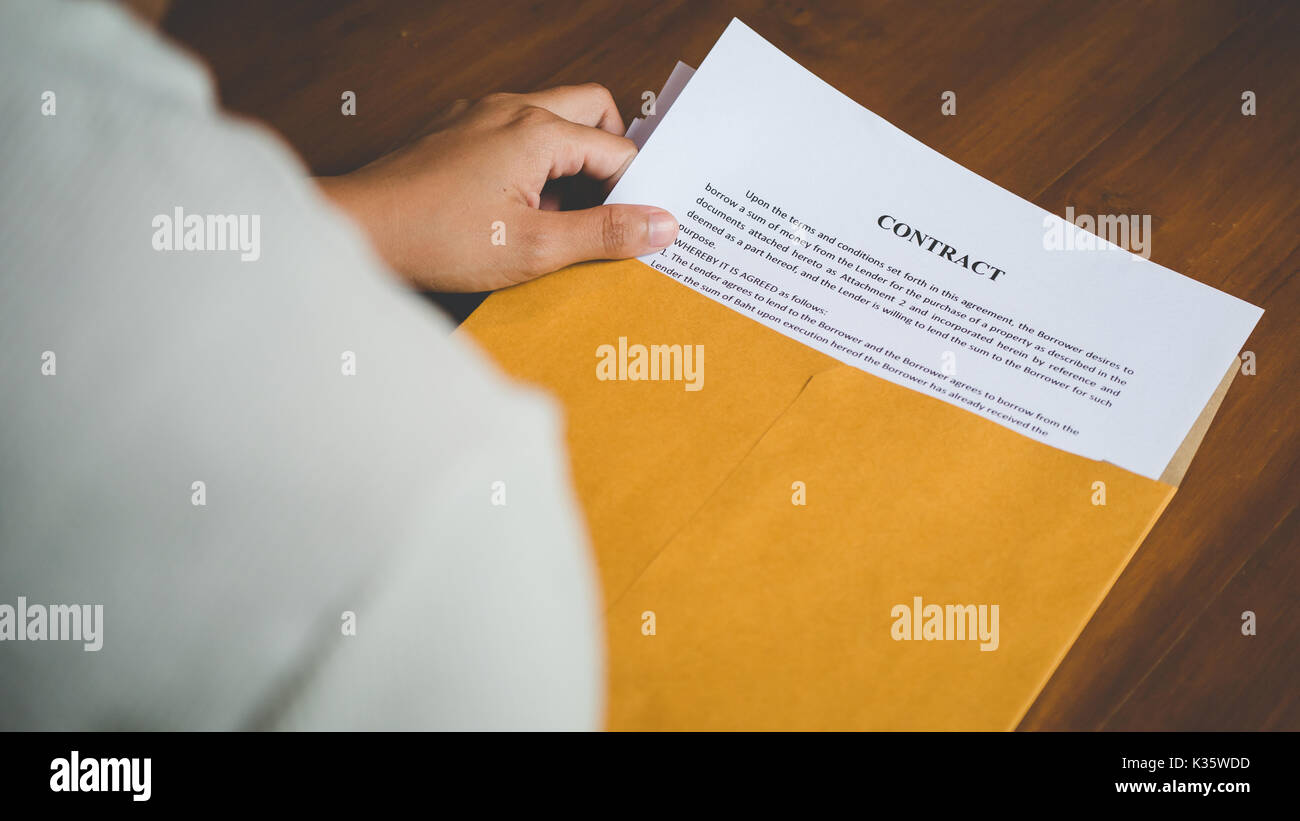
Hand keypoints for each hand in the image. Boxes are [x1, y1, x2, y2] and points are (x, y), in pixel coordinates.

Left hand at [317, 84, 677, 291]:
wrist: (356, 230)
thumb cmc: (436, 239)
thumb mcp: (534, 248)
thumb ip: (604, 234)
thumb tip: (664, 224)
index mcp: (537, 130)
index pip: (618, 151)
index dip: (636, 192)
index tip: (639, 229)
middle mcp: (511, 108)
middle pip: (591, 111)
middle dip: (610, 158)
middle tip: (609, 208)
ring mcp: (479, 116)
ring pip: (551, 121)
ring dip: (568, 163)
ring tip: (557, 219)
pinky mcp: (455, 132)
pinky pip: (513, 133)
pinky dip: (530, 164)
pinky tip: (514, 211)